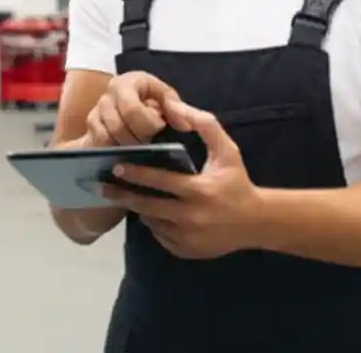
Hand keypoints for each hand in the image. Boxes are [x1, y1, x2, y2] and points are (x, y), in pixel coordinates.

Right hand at [82, 71, 181, 146]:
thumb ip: (175, 106)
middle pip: (118, 127)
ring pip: (106, 139)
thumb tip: (183, 122)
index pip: (131, 109)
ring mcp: (94, 115)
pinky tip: (127, 153)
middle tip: (151, 141)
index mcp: (124, 84)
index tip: (160, 126)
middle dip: (138, 139)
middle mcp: (105, 98)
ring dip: (126, 148)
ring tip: (140, 146)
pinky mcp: (90, 132)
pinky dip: (114, 152)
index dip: (148, 124)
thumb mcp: (165, 96)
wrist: (133, 105)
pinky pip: (98, 147)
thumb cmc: (150, 99)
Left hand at [101, 102, 257, 259]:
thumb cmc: (237, 182)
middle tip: (104, 188)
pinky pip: (160, 236)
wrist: (256, 222)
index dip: (136, 174)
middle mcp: (192, 217)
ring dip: (141, 209)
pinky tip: (155, 213)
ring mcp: (188, 238)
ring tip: (131, 197)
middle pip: (147, 206)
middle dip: (123, 195)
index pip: (160, 182)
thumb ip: (205, 126)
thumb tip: (178, 108)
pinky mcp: (186, 251)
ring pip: (151, 222)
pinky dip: (155, 225)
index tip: (116, 167)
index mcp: (200, 191)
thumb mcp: (227, 150)